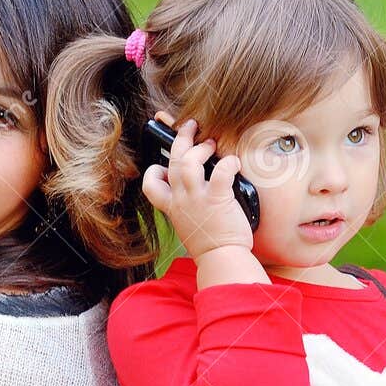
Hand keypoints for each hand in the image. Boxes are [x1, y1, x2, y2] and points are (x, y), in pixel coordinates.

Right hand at [139, 112, 253, 259]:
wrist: (221, 260)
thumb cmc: (211, 244)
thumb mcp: (189, 225)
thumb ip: (188, 207)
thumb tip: (197, 193)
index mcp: (172, 207)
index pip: (150, 185)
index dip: (154, 171)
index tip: (165, 166)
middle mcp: (180, 200)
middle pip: (173, 160)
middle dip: (181, 138)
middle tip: (192, 126)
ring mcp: (196, 198)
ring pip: (188, 161)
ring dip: (200, 148)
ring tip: (212, 144)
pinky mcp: (216, 199)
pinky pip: (220, 172)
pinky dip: (228, 163)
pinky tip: (234, 162)